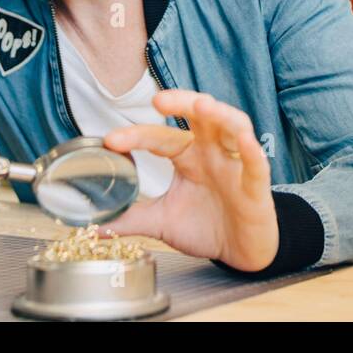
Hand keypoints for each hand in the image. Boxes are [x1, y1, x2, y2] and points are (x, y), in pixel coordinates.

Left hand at [100, 90, 277, 270]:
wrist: (240, 253)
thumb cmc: (206, 227)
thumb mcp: (162, 222)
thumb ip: (131, 218)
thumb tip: (95, 226)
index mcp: (188, 156)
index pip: (160, 136)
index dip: (137, 136)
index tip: (111, 141)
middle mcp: (212, 152)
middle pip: (201, 114)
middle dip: (182, 101)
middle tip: (159, 100)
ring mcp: (235, 165)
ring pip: (234, 127)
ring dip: (220, 114)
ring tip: (202, 106)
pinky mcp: (257, 186)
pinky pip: (257, 164)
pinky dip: (252, 151)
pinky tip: (245, 142)